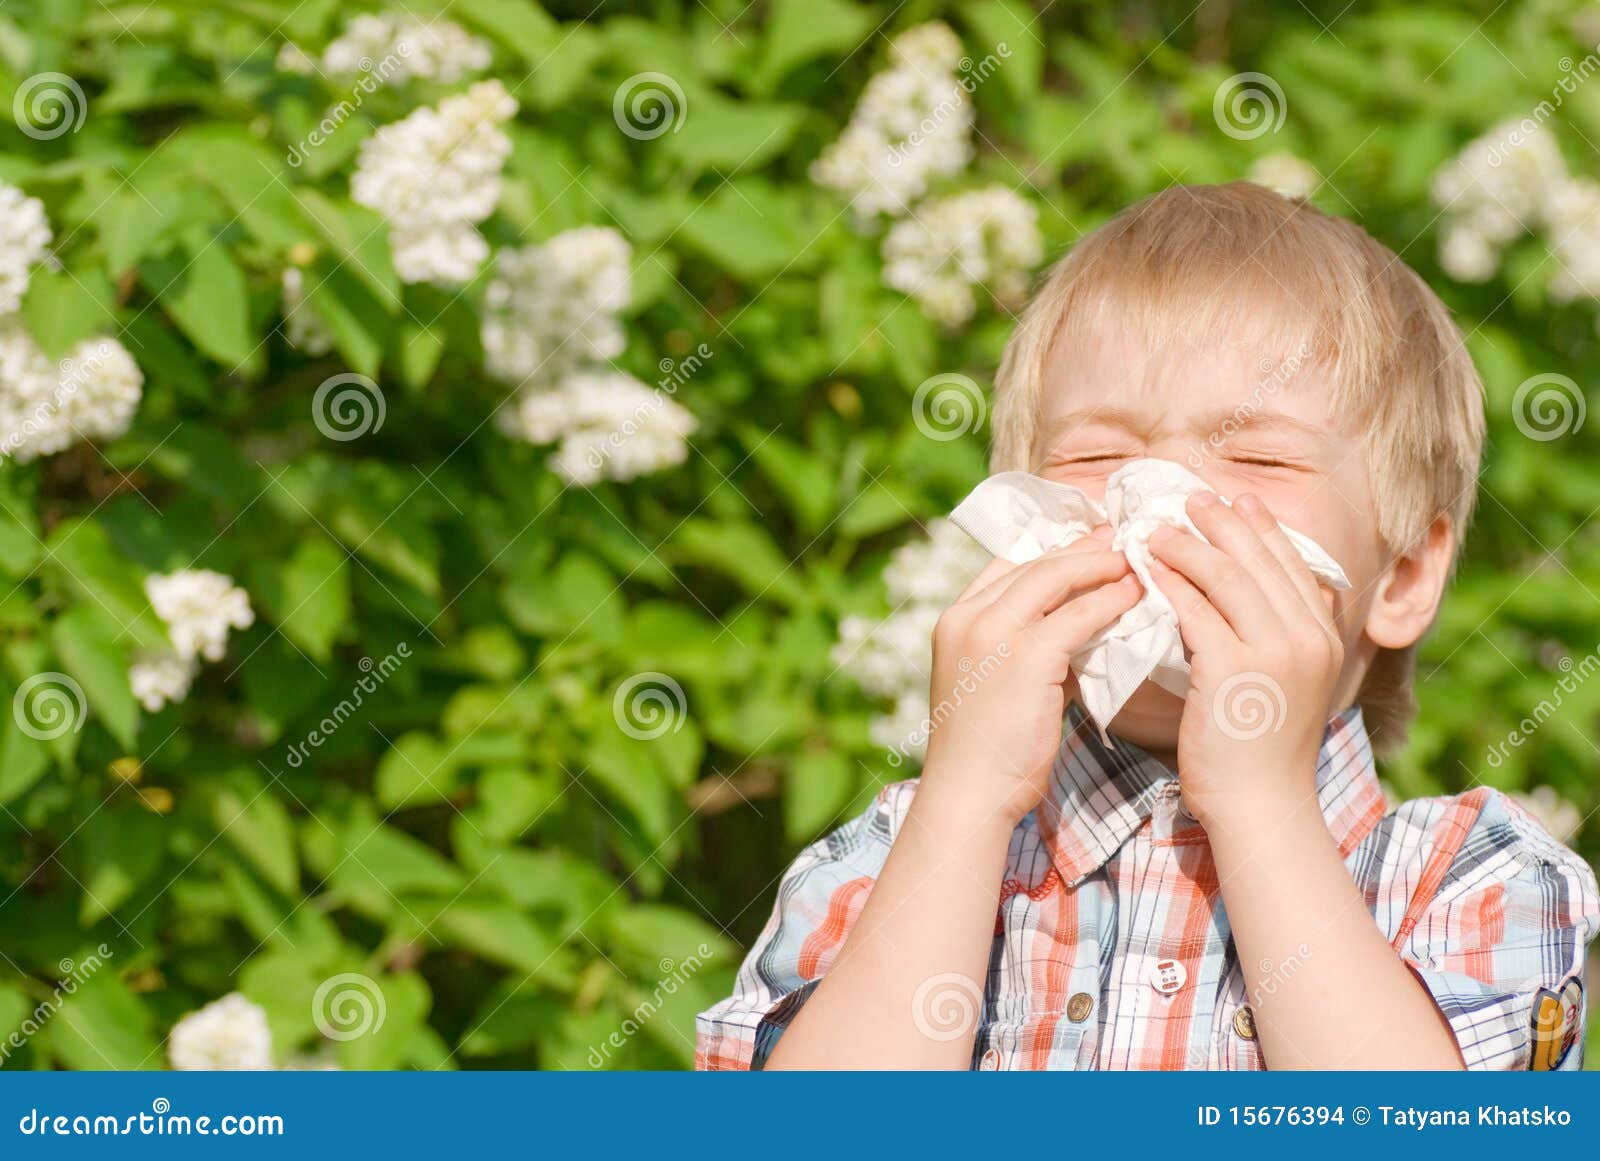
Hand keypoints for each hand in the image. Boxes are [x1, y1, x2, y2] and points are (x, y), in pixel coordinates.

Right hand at [919, 526, 1142, 828]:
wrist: (970, 793)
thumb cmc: (985, 752)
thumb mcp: (996, 684)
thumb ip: (1026, 649)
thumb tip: (1078, 630)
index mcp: (953, 621)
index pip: (1004, 566)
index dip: (1047, 552)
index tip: (1083, 545)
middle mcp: (968, 617)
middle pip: (1032, 564)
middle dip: (1079, 549)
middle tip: (1116, 539)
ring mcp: (993, 631)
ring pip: (1055, 577)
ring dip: (1099, 566)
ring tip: (1133, 562)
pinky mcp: (1026, 654)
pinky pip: (1079, 614)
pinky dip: (1110, 601)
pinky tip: (1134, 597)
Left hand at [1145, 492, 1343, 835]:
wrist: (1261, 806)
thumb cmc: (1259, 751)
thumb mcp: (1284, 685)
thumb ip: (1275, 639)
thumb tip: (1243, 599)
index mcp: (1325, 638)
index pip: (1295, 565)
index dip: (1263, 529)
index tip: (1237, 501)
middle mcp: (1309, 638)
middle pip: (1262, 560)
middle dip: (1224, 523)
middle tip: (1191, 498)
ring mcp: (1276, 651)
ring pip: (1227, 577)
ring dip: (1189, 545)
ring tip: (1157, 528)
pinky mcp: (1234, 668)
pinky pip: (1195, 609)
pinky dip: (1169, 583)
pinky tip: (1147, 569)